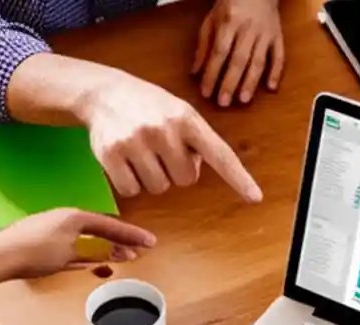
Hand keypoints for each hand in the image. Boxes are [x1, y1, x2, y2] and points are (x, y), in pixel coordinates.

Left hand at [0, 208, 156, 279]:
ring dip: (103, 244)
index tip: (150, 242)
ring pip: (86, 234)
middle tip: (137, 250)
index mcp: (75, 216)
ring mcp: (52, 225)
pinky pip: (73, 240)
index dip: (131, 235)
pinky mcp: (41, 236)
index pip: (110, 225)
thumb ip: (93, 253)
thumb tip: (113, 253)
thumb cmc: (34, 252)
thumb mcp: (70, 255)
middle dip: (119, 240)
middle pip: (99, 228)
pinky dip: (86, 247)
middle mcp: (65, 217)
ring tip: (118, 255)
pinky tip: (89, 257)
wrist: (0, 256)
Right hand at [77, 70, 262, 200]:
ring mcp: (136, 141)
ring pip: (158, 187)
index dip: (239, 179)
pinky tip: (124, 160)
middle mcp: (164, 128)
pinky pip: (131, 190)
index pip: (220, 154)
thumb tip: (194, 171)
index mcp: (188, 118)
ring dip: (152, 177)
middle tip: (161, 149)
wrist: (104, 91)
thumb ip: (195, 140)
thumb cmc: (149, 106)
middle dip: (175, 171)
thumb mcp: (179, 112)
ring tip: (141, 151)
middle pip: (185, 180)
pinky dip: (129, 182)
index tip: (255, 198)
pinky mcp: (111, 153)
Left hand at [192, 0, 283, 106]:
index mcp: (229, 23)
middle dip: (230, 83)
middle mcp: (248, 29)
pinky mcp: (277, 36)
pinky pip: (279, 56)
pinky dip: (276, 72)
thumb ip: (203, 45)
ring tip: (243, 100)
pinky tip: (271, 88)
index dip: (212, 74)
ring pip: (258, 61)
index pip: (219, 53)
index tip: (206, 92)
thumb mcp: (212, 20)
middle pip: (238, 60)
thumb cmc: (231, 5)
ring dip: (251, 82)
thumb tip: (195, 72)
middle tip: (223, 102)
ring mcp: (265, 33)